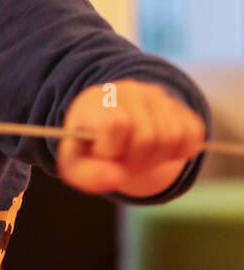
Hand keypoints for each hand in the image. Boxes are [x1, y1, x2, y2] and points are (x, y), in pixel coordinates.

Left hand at [56, 80, 206, 195]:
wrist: (107, 125)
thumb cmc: (88, 148)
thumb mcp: (75, 164)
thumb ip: (88, 175)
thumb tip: (117, 178)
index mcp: (96, 100)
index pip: (117, 125)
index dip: (111, 149)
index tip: (102, 153)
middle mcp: (129, 91)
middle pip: (149, 137)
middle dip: (136, 161)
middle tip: (123, 160)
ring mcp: (158, 95)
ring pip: (174, 137)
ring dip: (157, 159)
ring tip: (138, 157)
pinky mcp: (179, 105)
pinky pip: (194, 133)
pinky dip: (179, 153)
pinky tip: (158, 151)